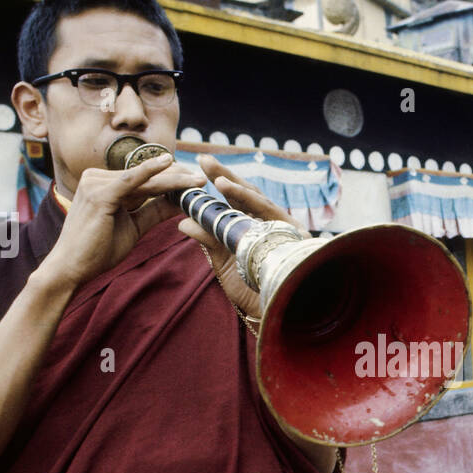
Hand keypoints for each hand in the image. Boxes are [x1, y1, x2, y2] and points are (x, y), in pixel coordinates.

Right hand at [41, 153, 207, 291]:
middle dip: (177, 178)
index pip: (144, 180)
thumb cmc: (98, 249)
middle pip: (146, 178)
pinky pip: (130, 181)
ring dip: (173, 180)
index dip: (171, 180)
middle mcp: (98, 178)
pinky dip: (149, 172)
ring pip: (144, 180)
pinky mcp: (98, 193)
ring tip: (198, 179)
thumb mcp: (134, 227)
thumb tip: (180, 202)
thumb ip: (154, 212)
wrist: (71, 268)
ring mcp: (95, 183)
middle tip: (203, 177)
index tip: (195, 181)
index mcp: (104, 184)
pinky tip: (168, 163)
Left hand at [176, 154, 307, 320]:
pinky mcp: (290, 230)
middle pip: (244, 195)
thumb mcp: (224, 262)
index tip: (196, 171)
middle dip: (223, 175)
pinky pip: (264, 207)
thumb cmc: (254, 292)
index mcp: (254, 230)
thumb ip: (207, 239)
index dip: (217, 186)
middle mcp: (269, 224)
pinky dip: (244, 196)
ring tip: (208, 170)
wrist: (278, 313)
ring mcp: (281, 226)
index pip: (234, 203)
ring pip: (254, 197)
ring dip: (231, 180)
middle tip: (201, 159)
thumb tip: (181, 222)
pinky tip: (224, 186)